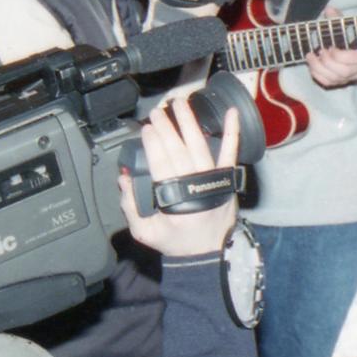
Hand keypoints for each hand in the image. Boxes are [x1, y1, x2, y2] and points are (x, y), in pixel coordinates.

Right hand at [117, 97, 240, 258]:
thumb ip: (131, 206)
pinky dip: (232, 131)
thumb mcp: (146, 232)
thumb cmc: (177, 241)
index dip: (153, 145)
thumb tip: (124, 178)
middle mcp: (197, 188)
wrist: (209, 252)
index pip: (162, 166)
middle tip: (156, 113)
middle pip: (179, 151)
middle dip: (166, 128)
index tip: (145, 130)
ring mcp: (214, 181)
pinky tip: (230, 113)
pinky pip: (230, 152)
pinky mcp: (227, 178)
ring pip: (200, 145)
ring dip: (189, 122)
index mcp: (176, 203)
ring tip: (179, 104)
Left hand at [305, 5, 356, 87]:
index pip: (355, 58)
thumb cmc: (348, 35)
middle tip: (319, 51)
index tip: (330, 46)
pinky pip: (328, 83)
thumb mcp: (344, 25)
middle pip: (343, 71)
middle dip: (327, 62)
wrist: (350, 46)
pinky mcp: (341, 82)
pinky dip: (317, 75)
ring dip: (318, 68)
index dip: (340, 55)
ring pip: (334, 79)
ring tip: (311, 56)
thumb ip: (337, 19)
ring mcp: (351, 77)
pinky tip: (312, 65)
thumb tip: (329, 10)